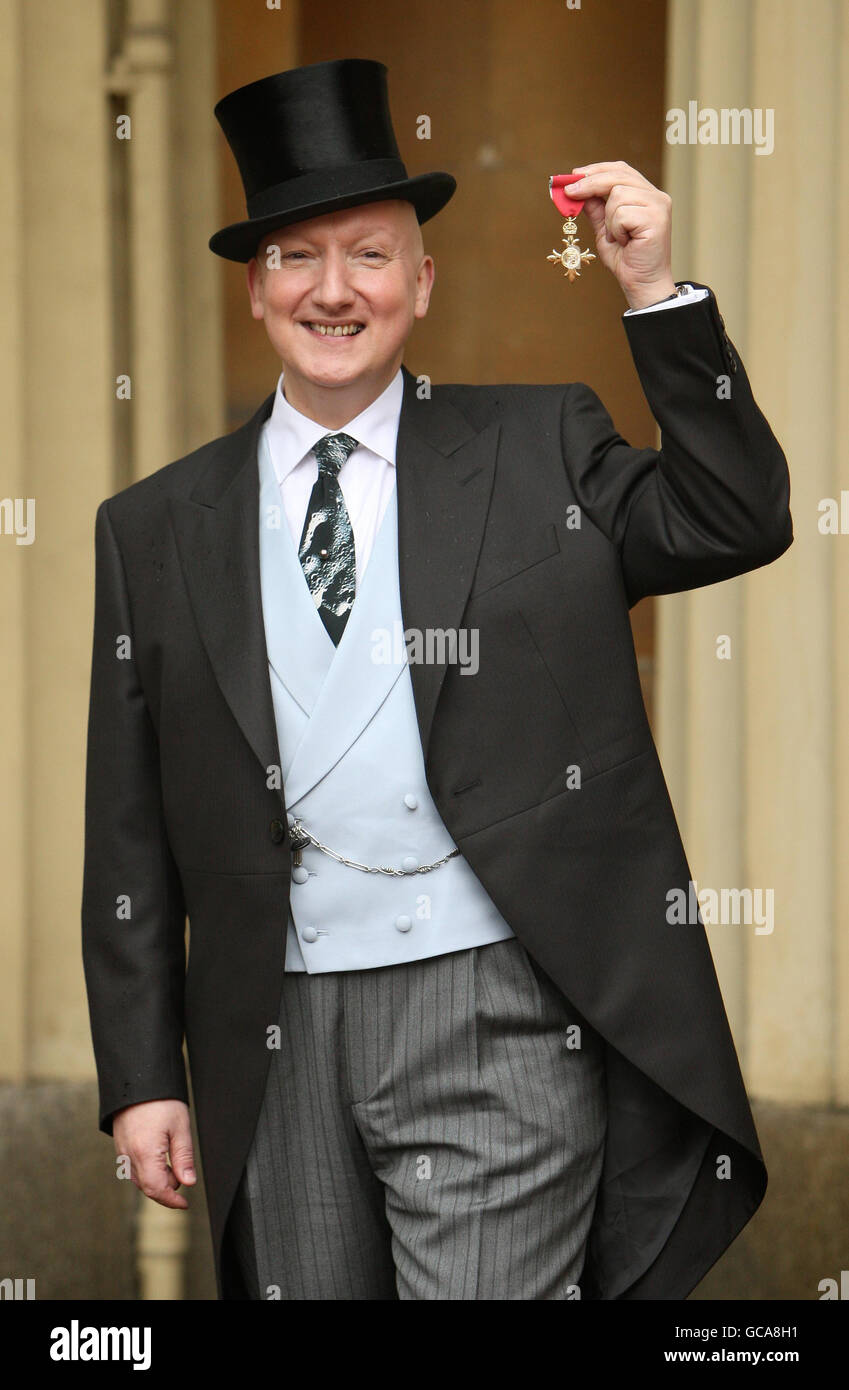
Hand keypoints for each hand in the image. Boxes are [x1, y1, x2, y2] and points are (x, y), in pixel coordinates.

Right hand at [112, 1099, 195, 1209]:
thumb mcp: (180, 1128)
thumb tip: (188, 1183)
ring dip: (157, 1178)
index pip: (156, 1190)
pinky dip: (148, 1169)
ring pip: (140, 1178)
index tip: (184, 1204)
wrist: (137, 1080)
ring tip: (172, 1160)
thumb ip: (184, 1158)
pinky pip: (133, 1167)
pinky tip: (159, 1155)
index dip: (171, 1201)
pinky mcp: (120, 1146)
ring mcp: (122, 1151)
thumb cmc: (160, 1101)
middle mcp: (129, 1156)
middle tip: (182, 1174)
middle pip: (147, 1187)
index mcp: (144, 1153)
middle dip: (167, 1188)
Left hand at [564, 161, 675, 309]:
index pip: (621, 169)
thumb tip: (577, 189)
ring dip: (609, 219)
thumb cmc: (626, 259)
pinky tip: (626, 241)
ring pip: (618, 195)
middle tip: (568, 193)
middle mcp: (656, 196)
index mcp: (645, 194)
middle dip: (589, 183)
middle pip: (618, 175)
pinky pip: (622, 213)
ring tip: (618, 237)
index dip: (596, 170)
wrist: (641, 284)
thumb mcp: (604, 229)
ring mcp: (658, 205)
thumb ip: (595, 209)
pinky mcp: (656, 218)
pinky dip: (616, 229)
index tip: (573, 177)